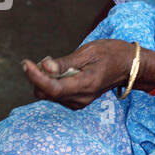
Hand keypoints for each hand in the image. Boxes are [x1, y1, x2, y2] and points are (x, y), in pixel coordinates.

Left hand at [20, 39, 136, 108]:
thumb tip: (44, 67)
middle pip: (46, 93)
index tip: (26, 63)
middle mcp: (80, 99)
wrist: (129, 67)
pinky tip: (61, 71)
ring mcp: (79, 103)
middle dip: (38, 77)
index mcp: (85, 85)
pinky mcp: (76, 102)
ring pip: (49, 95)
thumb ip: (65, 62)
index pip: (52, 88)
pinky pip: (56, 94)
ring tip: (57, 64)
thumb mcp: (88, 52)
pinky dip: (52, 82)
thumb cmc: (110, 54)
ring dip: (45, 79)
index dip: (35, 77)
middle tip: (44, 59)